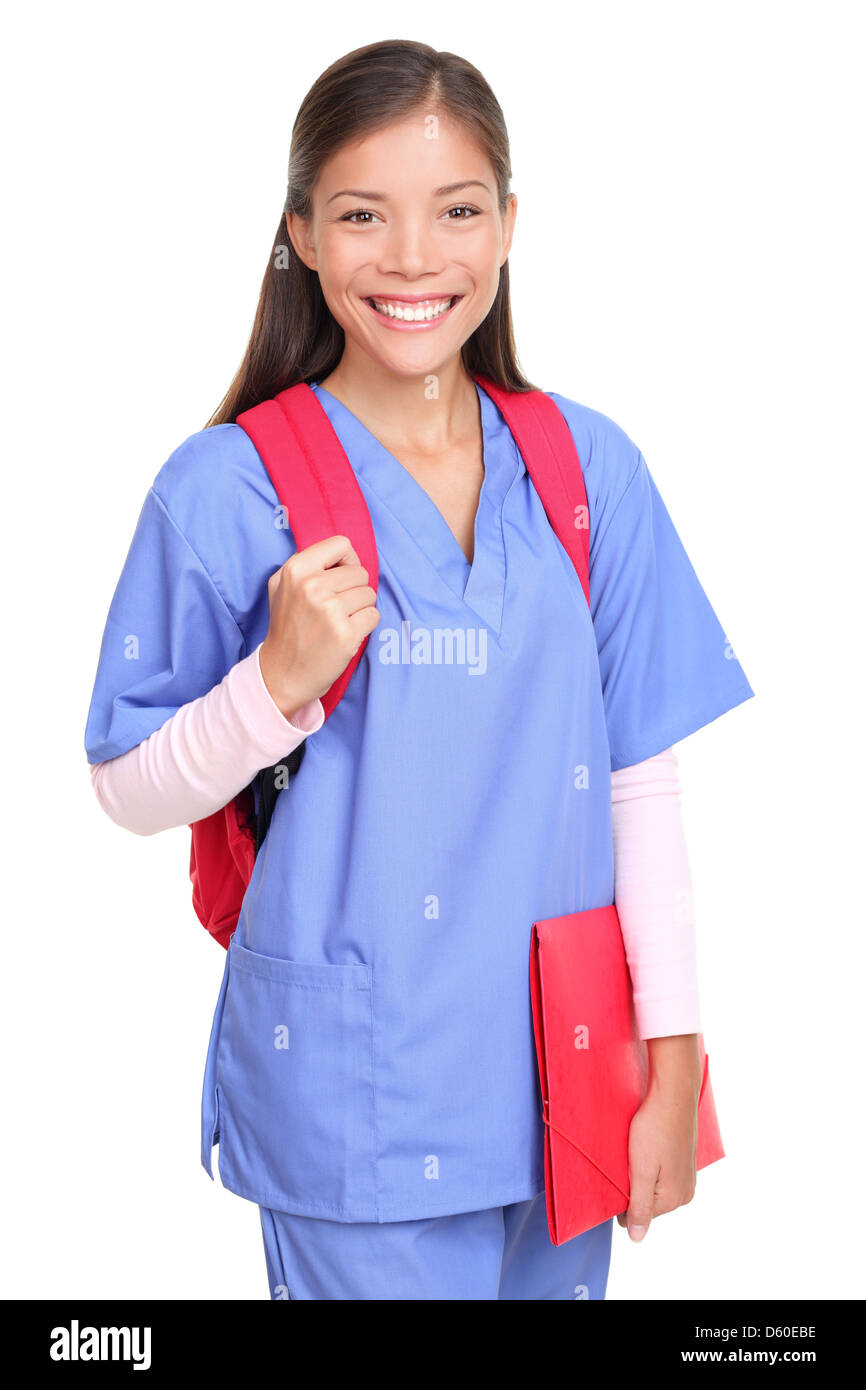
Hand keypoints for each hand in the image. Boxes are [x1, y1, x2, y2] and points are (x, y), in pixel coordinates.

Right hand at [258, 534, 379, 720]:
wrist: (282, 674)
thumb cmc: (287, 628)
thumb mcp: (281, 586)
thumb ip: (308, 564)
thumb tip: (344, 554)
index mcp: (296, 569)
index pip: (341, 544)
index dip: (347, 561)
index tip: (341, 578)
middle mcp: (312, 586)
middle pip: (360, 573)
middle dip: (354, 590)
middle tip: (335, 609)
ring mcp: (330, 610)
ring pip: (369, 594)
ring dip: (359, 609)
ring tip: (338, 622)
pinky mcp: (346, 634)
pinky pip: (374, 615)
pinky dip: (364, 626)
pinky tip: (345, 635)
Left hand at [617, 1034, 701, 1241]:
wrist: (673, 1093)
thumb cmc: (654, 1129)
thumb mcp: (641, 1171)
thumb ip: (638, 1207)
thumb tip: (636, 1238)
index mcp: (672, 1200)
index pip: (635, 1214)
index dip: (621, 1195)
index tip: (617, 1172)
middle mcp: (684, 1193)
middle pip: (645, 1201)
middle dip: (632, 1184)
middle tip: (627, 1158)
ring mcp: (686, 1177)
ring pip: (652, 1185)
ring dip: (640, 1172)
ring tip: (637, 1150)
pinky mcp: (685, 1161)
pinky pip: (662, 1172)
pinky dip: (650, 1163)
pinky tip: (646, 1146)